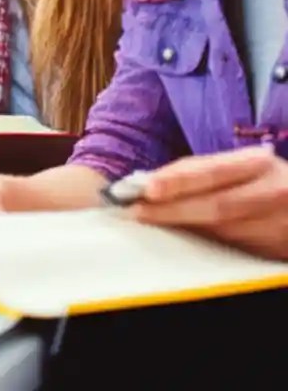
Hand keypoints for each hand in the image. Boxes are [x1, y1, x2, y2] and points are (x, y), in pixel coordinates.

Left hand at [132, 145, 287, 260]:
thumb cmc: (260, 180)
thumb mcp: (237, 164)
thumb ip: (197, 171)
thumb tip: (149, 182)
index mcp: (258, 163)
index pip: (213, 172)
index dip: (178, 182)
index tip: (147, 189)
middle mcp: (272, 191)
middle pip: (217, 206)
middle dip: (173, 211)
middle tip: (138, 212)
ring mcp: (277, 224)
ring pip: (222, 231)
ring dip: (184, 229)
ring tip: (152, 223)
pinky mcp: (275, 249)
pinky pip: (232, 248)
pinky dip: (203, 243)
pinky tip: (182, 239)